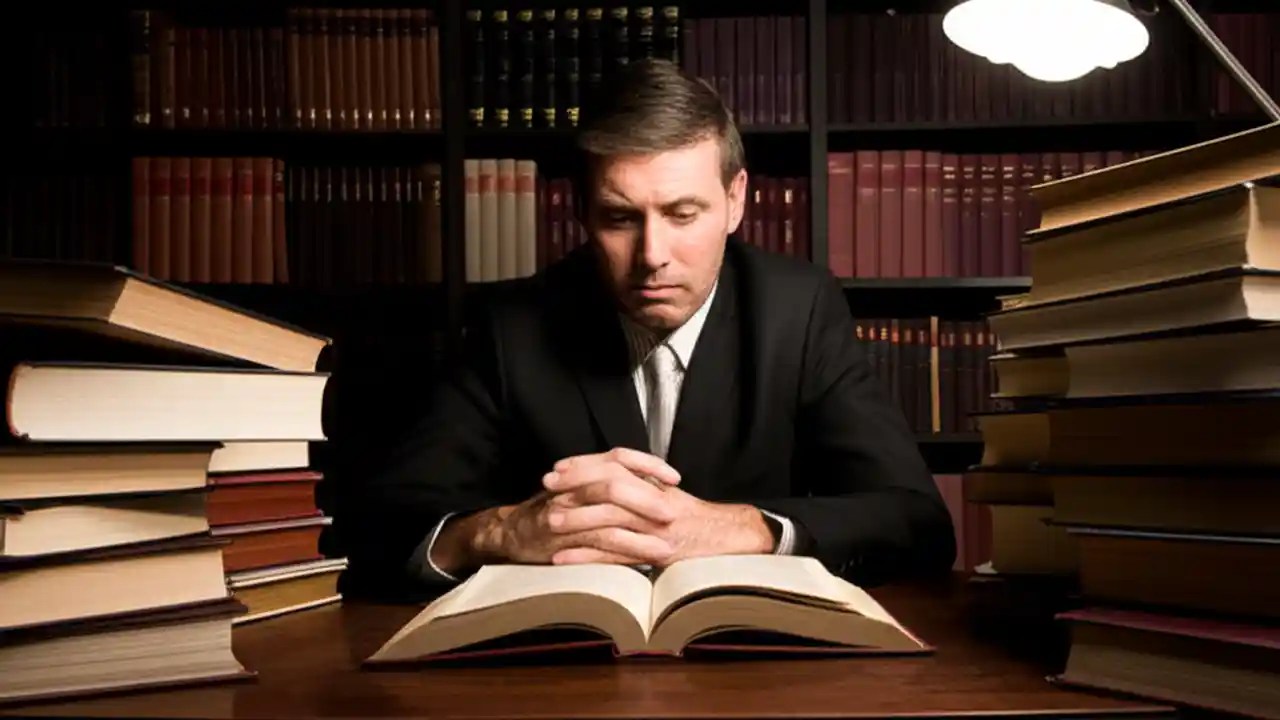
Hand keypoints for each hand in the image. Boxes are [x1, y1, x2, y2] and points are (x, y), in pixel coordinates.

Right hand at [436, 448, 682, 570]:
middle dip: (647, 500)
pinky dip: (618, 555)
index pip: (619, 457)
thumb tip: (653, 482)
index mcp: (582, 471)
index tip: (674, 478)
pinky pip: (593, 548)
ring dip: (639, 536)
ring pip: (607, 520)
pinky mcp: (559, 542)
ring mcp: (565, 515)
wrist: (512, 530)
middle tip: (673, 514)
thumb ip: (610, 482)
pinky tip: (638, 564)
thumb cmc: (555, 510)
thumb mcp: (581, 488)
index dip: (648, 464)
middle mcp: (573, 488)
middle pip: (615, 485)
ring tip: (666, 548)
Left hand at [544, 452, 774, 566]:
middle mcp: (655, 501)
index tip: (559, 468)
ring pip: (611, 519)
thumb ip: (641, 484)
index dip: (584, 465)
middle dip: (574, 486)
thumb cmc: (697, 519)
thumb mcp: (668, 495)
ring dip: (576, 520)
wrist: (732, 538)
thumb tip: (607, 476)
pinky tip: (564, 559)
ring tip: (548, 521)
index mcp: (655, 484)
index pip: (614, 464)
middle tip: (547, 487)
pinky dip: (587, 557)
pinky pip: (617, 555)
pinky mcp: (657, 555)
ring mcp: (656, 528)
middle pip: (608, 486)